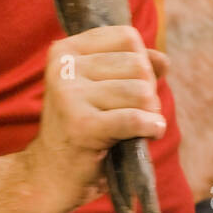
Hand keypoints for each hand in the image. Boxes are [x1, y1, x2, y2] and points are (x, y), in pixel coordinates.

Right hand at [25, 25, 169, 212]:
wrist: (49, 175)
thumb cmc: (81, 128)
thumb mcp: (101, 89)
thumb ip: (133, 68)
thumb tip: (163, 60)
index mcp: (66, 50)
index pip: (127, 37)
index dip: (141, 61)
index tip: (130, 86)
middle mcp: (64, 67)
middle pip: (138, 64)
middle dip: (148, 91)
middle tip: (134, 112)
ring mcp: (70, 95)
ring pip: (140, 91)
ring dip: (150, 112)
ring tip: (137, 126)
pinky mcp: (82, 126)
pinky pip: (135, 118)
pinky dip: (151, 127)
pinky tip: (150, 133)